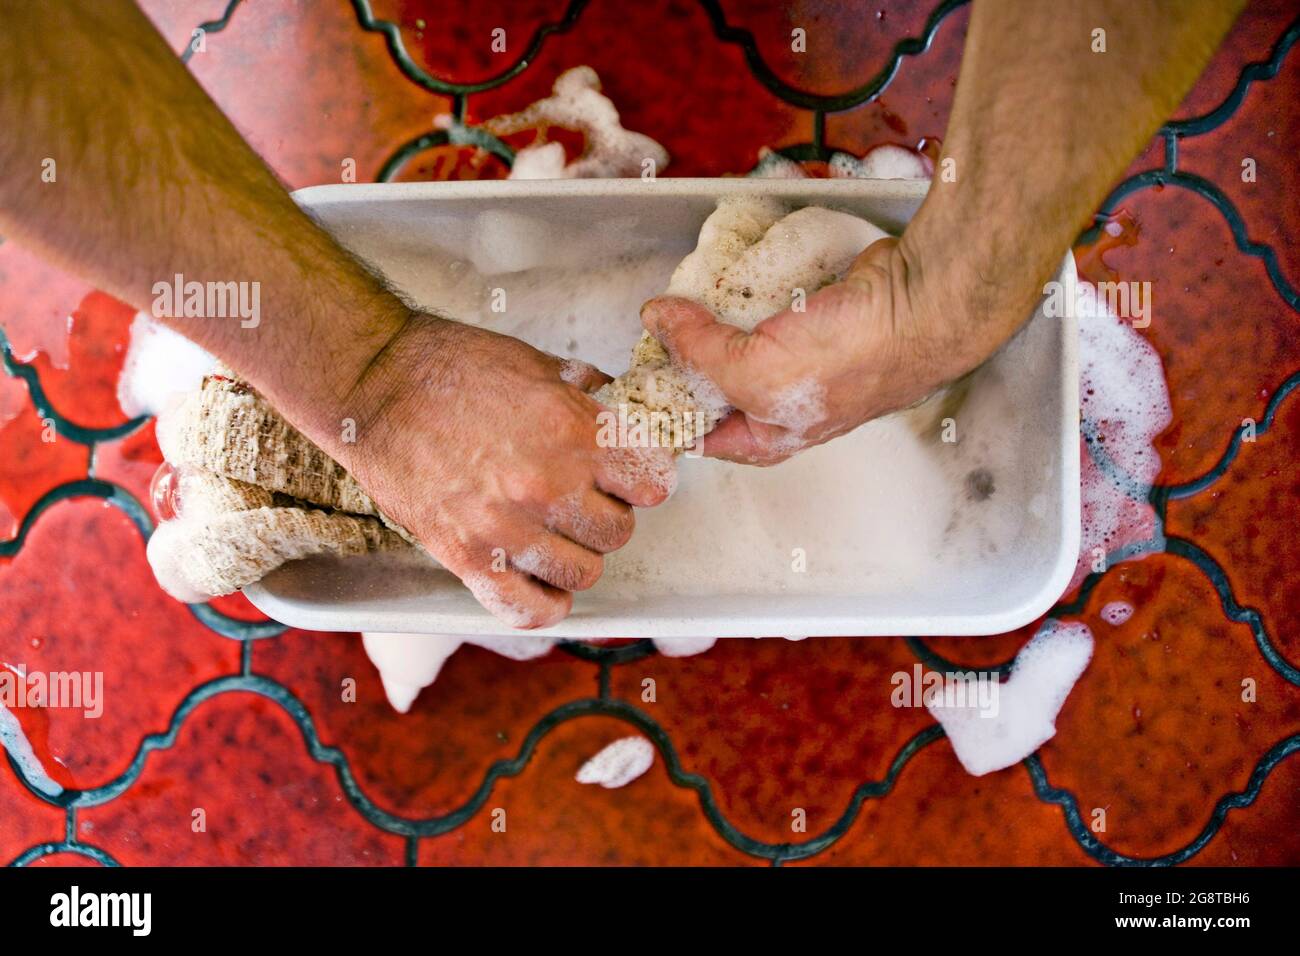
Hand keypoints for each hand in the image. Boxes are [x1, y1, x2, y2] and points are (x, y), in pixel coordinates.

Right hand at [335, 313, 674, 628]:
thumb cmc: (448, 367)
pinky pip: (531, 609)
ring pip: (585, 572)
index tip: (627, 476)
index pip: (652, 482)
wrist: (372, 386)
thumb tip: (624, 409)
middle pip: (620, 531)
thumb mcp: (535, 362)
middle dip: (607, 515)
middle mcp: (548, 486)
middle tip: (581, 500)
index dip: (643, 478)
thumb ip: (587, 393)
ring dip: (576, 555)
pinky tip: (539, 578)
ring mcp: (508, 528)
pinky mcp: (469, 559)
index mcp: (573, 432)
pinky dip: (545, 601)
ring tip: (554, 534)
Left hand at [640, 237, 969, 464]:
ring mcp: (798, 358)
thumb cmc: (852, 359)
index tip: (629, 383)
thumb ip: (697, 352)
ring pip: (737, 341)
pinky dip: (742, 291)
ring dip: (710, 319)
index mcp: (767, 437)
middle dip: (683, 357)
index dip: (663, 414)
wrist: (917, 305)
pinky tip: (721, 275)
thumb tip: (656, 321)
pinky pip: (763, 305)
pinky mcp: (810, 316)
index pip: (699, 436)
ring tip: (679, 296)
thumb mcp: (753, 371)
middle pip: (714, 384)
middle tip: (651, 327)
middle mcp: (782, 404)